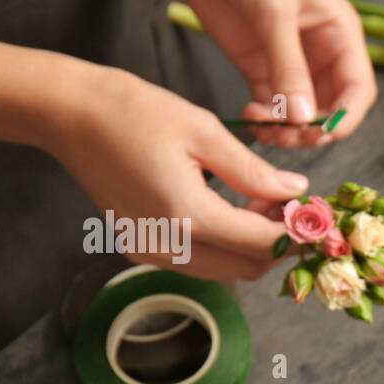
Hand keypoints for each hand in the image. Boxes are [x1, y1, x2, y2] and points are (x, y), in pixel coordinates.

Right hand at [46, 65, 307, 280]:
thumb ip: (254, 171)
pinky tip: (229, 206)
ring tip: (260, 201)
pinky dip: (224, 245)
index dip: (297, 233)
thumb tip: (297, 193)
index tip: (315, 212)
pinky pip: (200, 263)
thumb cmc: (133, 111)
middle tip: (288, 204)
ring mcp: (153, 253)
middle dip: (277, 242)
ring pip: (226, 271)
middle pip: (248, 269)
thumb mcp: (204, 131)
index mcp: (187, 215)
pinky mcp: (142, 249)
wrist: (68, 114)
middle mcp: (169, 246)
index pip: (262, 245)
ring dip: (251, 246)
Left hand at [160, 0, 375, 147]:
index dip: (345, 118)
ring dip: (287, 129)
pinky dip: (265, 120)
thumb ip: (289, 68)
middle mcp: (319, 53)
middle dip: (311, 129)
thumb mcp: (274, 12)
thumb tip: (302, 117)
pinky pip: (271, 106)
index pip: (357, 91)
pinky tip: (250, 118)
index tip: (320, 132)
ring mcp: (289, 61)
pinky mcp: (259, 66)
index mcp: (339, 35)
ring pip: (300, 113)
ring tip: (263, 127)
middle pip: (330, 109)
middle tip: (286, 134)